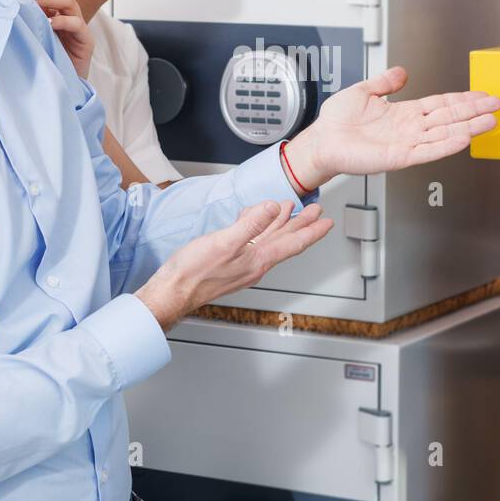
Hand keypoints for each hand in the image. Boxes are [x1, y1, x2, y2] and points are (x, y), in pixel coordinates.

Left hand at [19, 0, 92, 77]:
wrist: (58, 88)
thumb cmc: (39, 63)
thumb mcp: (24, 37)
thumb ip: (16, 20)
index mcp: (49, 8)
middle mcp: (64, 13)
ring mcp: (76, 26)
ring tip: (33, 2)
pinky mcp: (85, 40)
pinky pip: (77, 23)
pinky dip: (63, 21)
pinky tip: (49, 24)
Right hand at [135, 200, 332, 330]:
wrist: (173, 292)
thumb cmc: (194, 273)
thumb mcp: (225, 242)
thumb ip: (251, 224)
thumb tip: (273, 208)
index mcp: (258, 259)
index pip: (294, 243)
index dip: (312, 230)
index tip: (326, 222)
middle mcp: (255, 264)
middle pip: (285, 241)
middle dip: (302, 225)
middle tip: (316, 212)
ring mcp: (243, 265)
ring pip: (269, 241)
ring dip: (282, 225)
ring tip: (291, 211)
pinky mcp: (231, 264)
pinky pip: (253, 243)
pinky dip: (259, 229)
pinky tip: (255, 222)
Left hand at [282, 66, 499, 191]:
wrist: (321, 141)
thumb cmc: (336, 122)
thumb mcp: (363, 91)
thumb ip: (385, 82)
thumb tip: (402, 72)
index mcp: (403, 113)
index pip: (440, 104)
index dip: (462, 99)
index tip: (482, 95)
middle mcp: (409, 128)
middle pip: (449, 117)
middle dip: (474, 111)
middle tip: (497, 105)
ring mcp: (406, 143)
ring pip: (443, 134)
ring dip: (467, 127)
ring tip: (489, 121)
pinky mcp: (398, 157)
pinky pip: (426, 151)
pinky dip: (445, 145)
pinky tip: (462, 139)